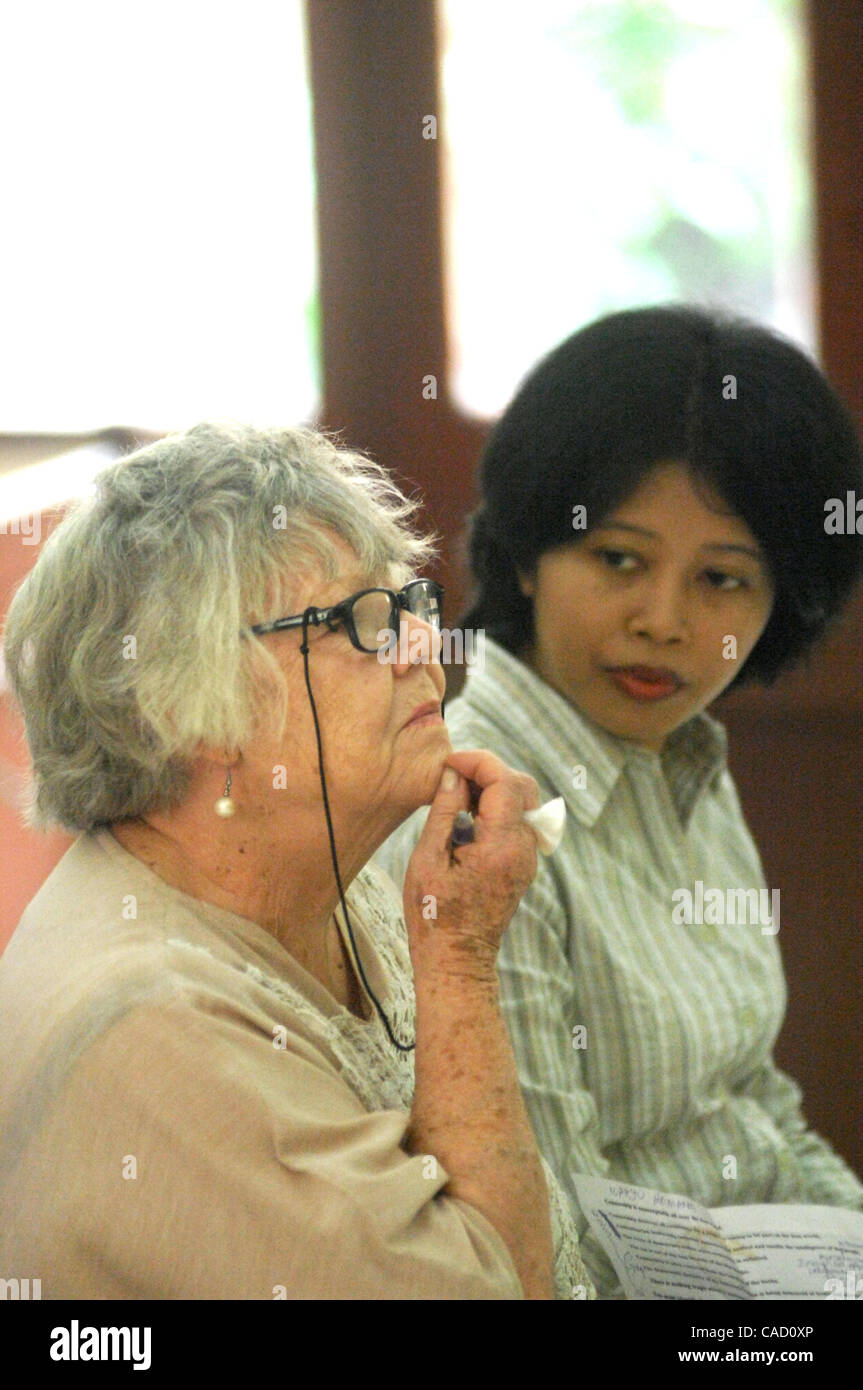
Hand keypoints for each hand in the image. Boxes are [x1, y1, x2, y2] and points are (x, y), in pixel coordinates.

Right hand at [402, 749, 539, 972]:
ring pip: (522, 801)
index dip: (477, 762)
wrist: (457, 959)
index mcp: (501, 845)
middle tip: (452, 777)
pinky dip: (495, 808)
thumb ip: (444, 812)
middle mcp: (523, 848)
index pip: (505, 780)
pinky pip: (517, 821)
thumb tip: (452, 775)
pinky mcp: (521, 864)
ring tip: (455, 797)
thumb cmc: (434, 915)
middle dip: (488, 771)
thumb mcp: (428, 860)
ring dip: (491, 788)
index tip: (448, 763)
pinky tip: (466, 818)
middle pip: (521, 785)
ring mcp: (526, 857)